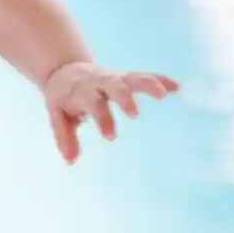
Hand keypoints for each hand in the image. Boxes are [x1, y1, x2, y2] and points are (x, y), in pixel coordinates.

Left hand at [44, 62, 178, 162]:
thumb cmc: (62, 97)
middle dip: (124, 98)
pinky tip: (177, 87)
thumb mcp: (57, 114)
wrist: (65, 70)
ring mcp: (114, 78)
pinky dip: (159, 79)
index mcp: (81, 91)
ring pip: (132, 77)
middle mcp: (99, 82)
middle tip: (135, 114)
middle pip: (113, 85)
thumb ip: (64, 136)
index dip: (102, 118)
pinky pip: (144, 76)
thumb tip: (71, 162)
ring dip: (148, 83)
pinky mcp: (125, 77)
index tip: (111, 136)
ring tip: (164, 94)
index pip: (92, 103)